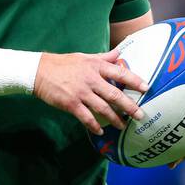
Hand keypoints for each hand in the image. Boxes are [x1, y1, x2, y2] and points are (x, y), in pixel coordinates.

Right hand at [33, 47, 148, 134]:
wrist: (39, 71)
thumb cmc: (63, 63)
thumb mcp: (84, 57)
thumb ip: (103, 57)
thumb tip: (120, 53)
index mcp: (95, 66)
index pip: (120, 73)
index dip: (134, 81)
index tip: (146, 88)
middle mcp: (91, 79)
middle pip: (115, 95)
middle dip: (129, 106)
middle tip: (140, 115)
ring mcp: (81, 93)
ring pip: (103, 108)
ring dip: (115, 119)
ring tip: (123, 125)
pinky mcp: (71, 104)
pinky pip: (86, 117)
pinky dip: (94, 125)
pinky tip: (100, 131)